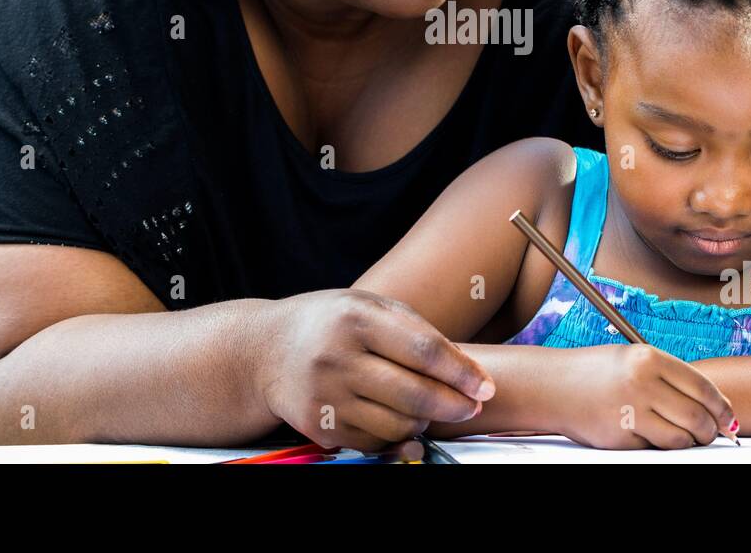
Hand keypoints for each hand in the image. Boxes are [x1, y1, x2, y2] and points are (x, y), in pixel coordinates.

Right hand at [260, 289, 495, 453]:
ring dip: (424, 422)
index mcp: (356, 319)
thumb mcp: (368, 307)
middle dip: (453, 405)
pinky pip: (374, 442)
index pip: (423, 350)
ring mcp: (325, 396)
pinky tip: (398, 417)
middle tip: (472, 406)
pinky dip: (395, 436)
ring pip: (397, 424)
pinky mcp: (318, 427)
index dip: (461, 372)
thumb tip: (466, 372)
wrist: (264, 351)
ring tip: (429, 407)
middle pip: (413, 393)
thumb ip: (416, 331)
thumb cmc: (330, 323)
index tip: (486, 387)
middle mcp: (337, 358)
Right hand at [556, 344, 736, 448]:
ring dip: (688, 442)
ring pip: (680, 439)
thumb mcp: (635, 361)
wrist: (554, 386)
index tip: (729, 417)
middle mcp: (642, 384)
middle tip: (709, 433)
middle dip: (709, 430)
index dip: (722, 406)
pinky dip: (659, 447)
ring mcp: (630, 412)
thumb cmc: (597, 372)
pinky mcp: (619, 437)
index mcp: (649, 359)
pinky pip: (654, 449)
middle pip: (696, 417)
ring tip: (683, 436)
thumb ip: (671, 379)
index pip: (702, 387)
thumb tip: (714, 407)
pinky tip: (650, 435)